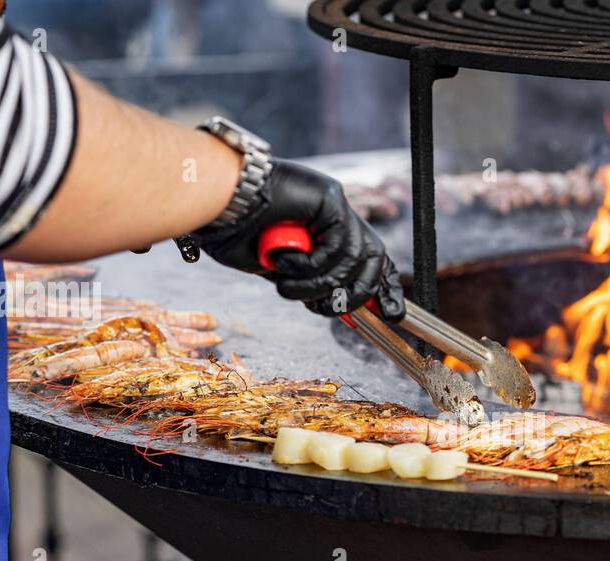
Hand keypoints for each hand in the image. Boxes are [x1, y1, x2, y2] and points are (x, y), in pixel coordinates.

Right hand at [194, 159, 404, 319]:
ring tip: (285, 284)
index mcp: (328, 234)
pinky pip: (338, 246)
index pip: (372, 261)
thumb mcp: (283, 271)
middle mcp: (337, 218)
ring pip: (354, 260)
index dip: (386, 288)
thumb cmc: (237, 235)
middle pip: (373, 261)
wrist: (215, 206)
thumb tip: (341, 307)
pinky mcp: (330, 196)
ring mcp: (335, 204)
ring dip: (317, 284)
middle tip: (322, 307)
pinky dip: (310, 264)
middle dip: (354, 295)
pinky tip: (282, 259)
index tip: (394, 314)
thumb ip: (313, 284)